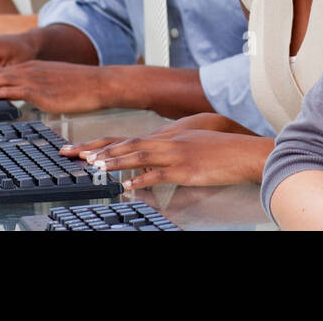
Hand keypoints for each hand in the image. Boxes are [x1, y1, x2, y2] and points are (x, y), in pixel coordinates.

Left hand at [0, 59, 111, 112]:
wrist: (96, 83)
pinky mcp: (42, 91)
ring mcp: (35, 80)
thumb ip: (35, 88)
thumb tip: (24, 97)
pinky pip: (18, 90)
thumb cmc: (77, 86)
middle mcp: (30, 71)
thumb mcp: (51, 83)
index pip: (0, 71)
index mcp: (31, 68)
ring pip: (2, 80)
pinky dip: (3, 91)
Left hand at [57, 112, 241, 162]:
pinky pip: (159, 175)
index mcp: (168, 137)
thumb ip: (171, 150)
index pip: (130, 138)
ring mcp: (176, 154)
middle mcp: (168, 142)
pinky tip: (129, 186)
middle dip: (102, 150)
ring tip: (97, 168)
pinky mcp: (186, 169)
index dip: (106, 144)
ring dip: (116, 162)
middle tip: (79, 156)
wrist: (243, 152)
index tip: (84, 149)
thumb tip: (152, 163)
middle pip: (128, 144)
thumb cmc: (221, 150)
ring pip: (139, 155)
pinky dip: (142, 180)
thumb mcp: (192, 144)